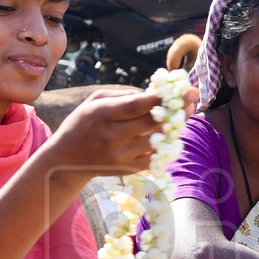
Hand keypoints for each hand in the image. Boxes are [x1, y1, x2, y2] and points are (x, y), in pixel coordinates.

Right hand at [53, 84, 198, 175]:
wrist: (67, 159)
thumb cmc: (84, 123)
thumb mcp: (95, 101)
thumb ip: (124, 95)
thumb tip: (155, 93)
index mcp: (102, 114)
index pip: (138, 105)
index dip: (162, 97)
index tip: (181, 89)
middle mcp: (112, 136)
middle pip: (152, 123)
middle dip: (176, 110)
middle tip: (192, 99)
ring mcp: (120, 155)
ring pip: (157, 141)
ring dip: (174, 128)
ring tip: (184, 115)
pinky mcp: (127, 169)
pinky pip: (154, 157)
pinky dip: (165, 146)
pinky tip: (171, 135)